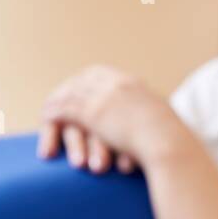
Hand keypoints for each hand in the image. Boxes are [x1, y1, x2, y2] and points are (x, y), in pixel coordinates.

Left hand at [37, 66, 190, 172]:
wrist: (169, 143)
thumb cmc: (171, 140)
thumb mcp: (160, 121)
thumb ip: (149, 117)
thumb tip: (149, 123)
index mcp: (132, 83)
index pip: (99, 75)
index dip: (84, 83)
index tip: (76, 90)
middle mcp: (116, 83)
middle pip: (81, 81)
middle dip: (67, 90)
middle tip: (57, 97)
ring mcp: (104, 95)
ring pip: (71, 95)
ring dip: (58, 104)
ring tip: (47, 110)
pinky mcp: (94, 112)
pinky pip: (67, 108)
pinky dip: (55, 113)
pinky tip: (46, 117)